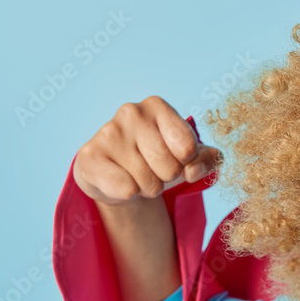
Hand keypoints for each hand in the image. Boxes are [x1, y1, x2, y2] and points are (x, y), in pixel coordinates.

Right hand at [73, 96, 221, 205]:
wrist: (117, 176)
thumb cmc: (158, 160)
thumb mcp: (191, 157)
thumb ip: (210, 159)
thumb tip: (193, 170)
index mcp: (157, 106)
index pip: (188, 148)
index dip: (186, 163)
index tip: (175, 157)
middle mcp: (131, 112)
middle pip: (170, 168)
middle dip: (166, 178)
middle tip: (151, 169)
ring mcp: (107, 133)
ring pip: (149, 183)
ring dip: (147, 187)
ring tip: (135, 174)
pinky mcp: (89, 157)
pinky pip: (126, 189)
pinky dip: (128, 194)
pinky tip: (119, 181)